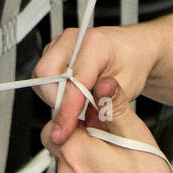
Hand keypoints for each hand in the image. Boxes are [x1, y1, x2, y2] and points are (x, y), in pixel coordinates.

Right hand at [33, 25, 157, 144]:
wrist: (131, 49)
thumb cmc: (131, 62)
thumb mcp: (129, 85)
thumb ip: (109, 101)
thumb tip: (92, 114)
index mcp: (94, 44)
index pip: (72, 81)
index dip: (67, 110)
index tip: (63, 132)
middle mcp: (73, 40)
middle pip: (46, 75)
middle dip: (57, 102)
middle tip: (74, 117)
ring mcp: (60, 45)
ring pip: (41, 77)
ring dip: (55, 98)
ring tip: (79, 104)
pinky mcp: (53, 53)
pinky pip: (43, 78)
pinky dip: (53, 92)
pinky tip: (73, 97)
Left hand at [40, 76, 172, 172]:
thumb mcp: (138, 139)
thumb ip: (116, 108)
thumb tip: (103, 83)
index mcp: (78, 154)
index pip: (54, 125)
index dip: (70, 117)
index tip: (90, 116)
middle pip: (64, 148)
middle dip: (83, 140)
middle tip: (112, 140)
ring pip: (73, 172)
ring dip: (90, 165)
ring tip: (122, 168)